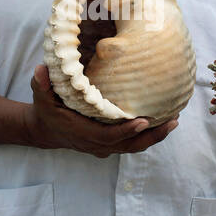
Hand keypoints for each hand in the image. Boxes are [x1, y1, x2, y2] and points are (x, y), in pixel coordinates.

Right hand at [26, 64, 177, 156]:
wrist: (46, 131)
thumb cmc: (46, 110)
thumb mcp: (41, 96)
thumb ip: (41, 83)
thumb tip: (41, 69)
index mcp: (82, 133)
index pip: (107, 136)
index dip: (125, 131)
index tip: (143, 121)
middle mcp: (96, 143)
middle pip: (129, 145)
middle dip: (151, 135)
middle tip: (173, 121)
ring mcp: (105, 146)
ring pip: (134, 146)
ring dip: (155, 136)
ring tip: (175, 121)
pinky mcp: (111, 144)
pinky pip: (133, 142)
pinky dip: (150, 134)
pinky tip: (165, 120)